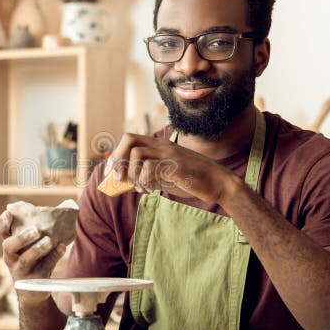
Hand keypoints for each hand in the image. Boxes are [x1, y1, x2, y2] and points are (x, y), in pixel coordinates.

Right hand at [0, 211, 65, 302]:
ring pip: (25, 260)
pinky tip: (62, 247)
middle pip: (9, 246)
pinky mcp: (34, 280)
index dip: (3, 223)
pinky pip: (44, 267)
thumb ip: (35, 231)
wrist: (32, 291)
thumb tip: (56, 210)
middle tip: (36, 230)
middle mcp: (11, 258)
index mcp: (10, 246)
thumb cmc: (32, 261)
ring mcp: (22, 270)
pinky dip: (54, 256)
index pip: (1, 233)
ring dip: (37, 249)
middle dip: (21, 237)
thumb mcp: (27, 247)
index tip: (8, 213)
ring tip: (49, 241)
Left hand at [104, 133, 235, 203]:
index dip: (116, 154)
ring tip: (141, 187)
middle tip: (118, 178)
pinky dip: (145, 181)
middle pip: (129, 139)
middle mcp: (163, 145)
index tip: (110, 172)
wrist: (219, 183)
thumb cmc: (191, 180)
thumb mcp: (165, 176)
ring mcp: (170, 154)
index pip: (129, 139)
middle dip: (118, 159)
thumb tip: (123, 183)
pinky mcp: (176, 166)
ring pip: (137, 154)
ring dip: (133, 173)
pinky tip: (152, 190)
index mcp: (159, 145)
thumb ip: (146, 175)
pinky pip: (150, 168)